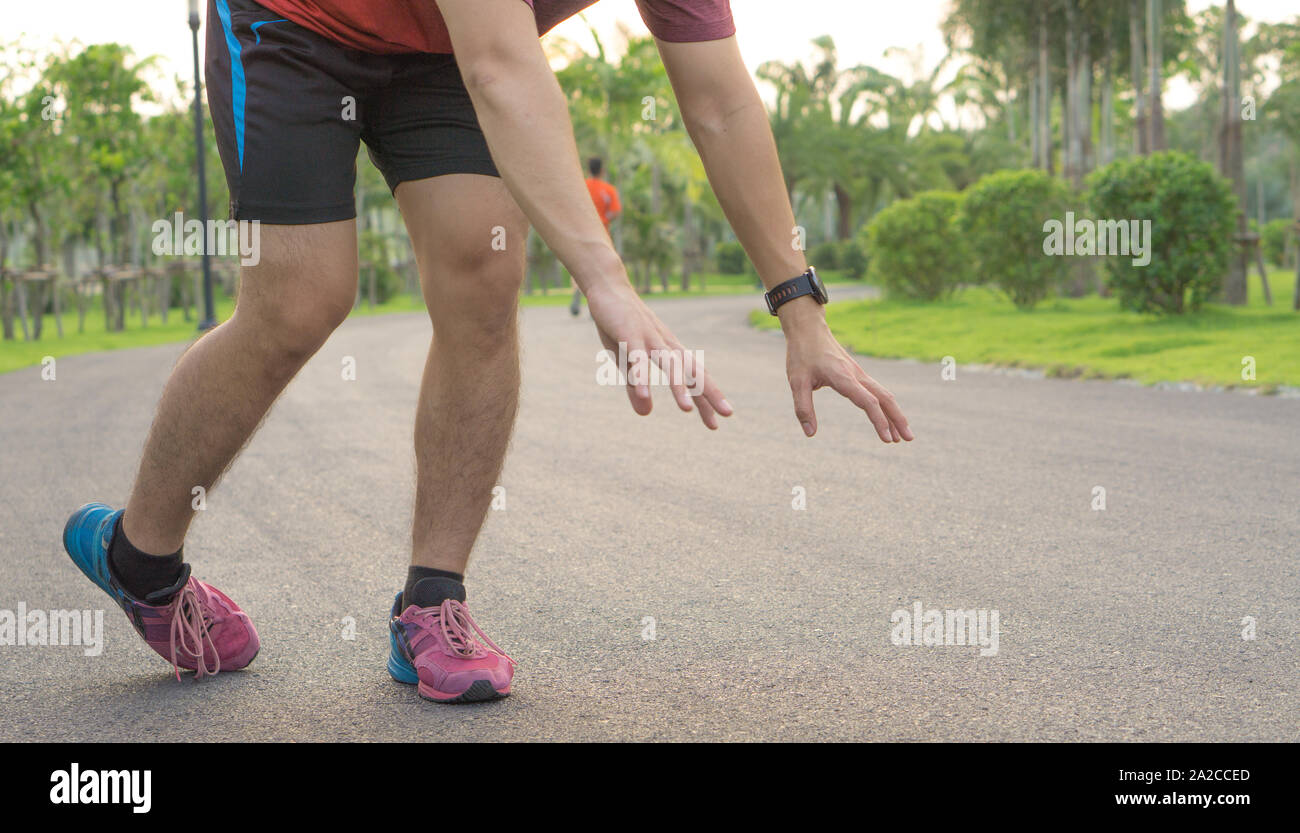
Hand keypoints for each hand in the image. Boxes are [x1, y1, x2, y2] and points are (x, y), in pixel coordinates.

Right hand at [585, 281, 733, 428]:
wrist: (608, 287)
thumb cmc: (620, 325)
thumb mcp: (627, 361)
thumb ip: (636, 388)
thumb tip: (646, 414)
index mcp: (669, 350)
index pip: (693, 376)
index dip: (706, 399)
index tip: (716, 423)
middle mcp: (665, 344)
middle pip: (692, 370)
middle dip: (709, 392)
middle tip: (727, 414)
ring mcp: (649, 338)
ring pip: (668, 364)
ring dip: (679, 387)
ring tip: (687, 410)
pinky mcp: (629, 334)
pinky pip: (636, 358)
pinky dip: (640, 376)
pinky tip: (644, 395)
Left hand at [781, 298, 912, 442]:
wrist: (809, 329)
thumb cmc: (802, 355)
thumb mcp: (797, 382)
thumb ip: (803, 408)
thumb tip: (810, 433)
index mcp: (844, 378)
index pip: (868, 402)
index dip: (879, 421)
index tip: (887, 439)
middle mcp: (857, 375)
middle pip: (885, 398)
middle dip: (898, 419)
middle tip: (909, 439)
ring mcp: (859, 374)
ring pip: (884, 395)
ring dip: (894, 414)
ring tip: (901, 436)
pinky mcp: (857, 374)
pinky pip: (876, 392)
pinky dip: (885, 406)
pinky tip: (887, 417)